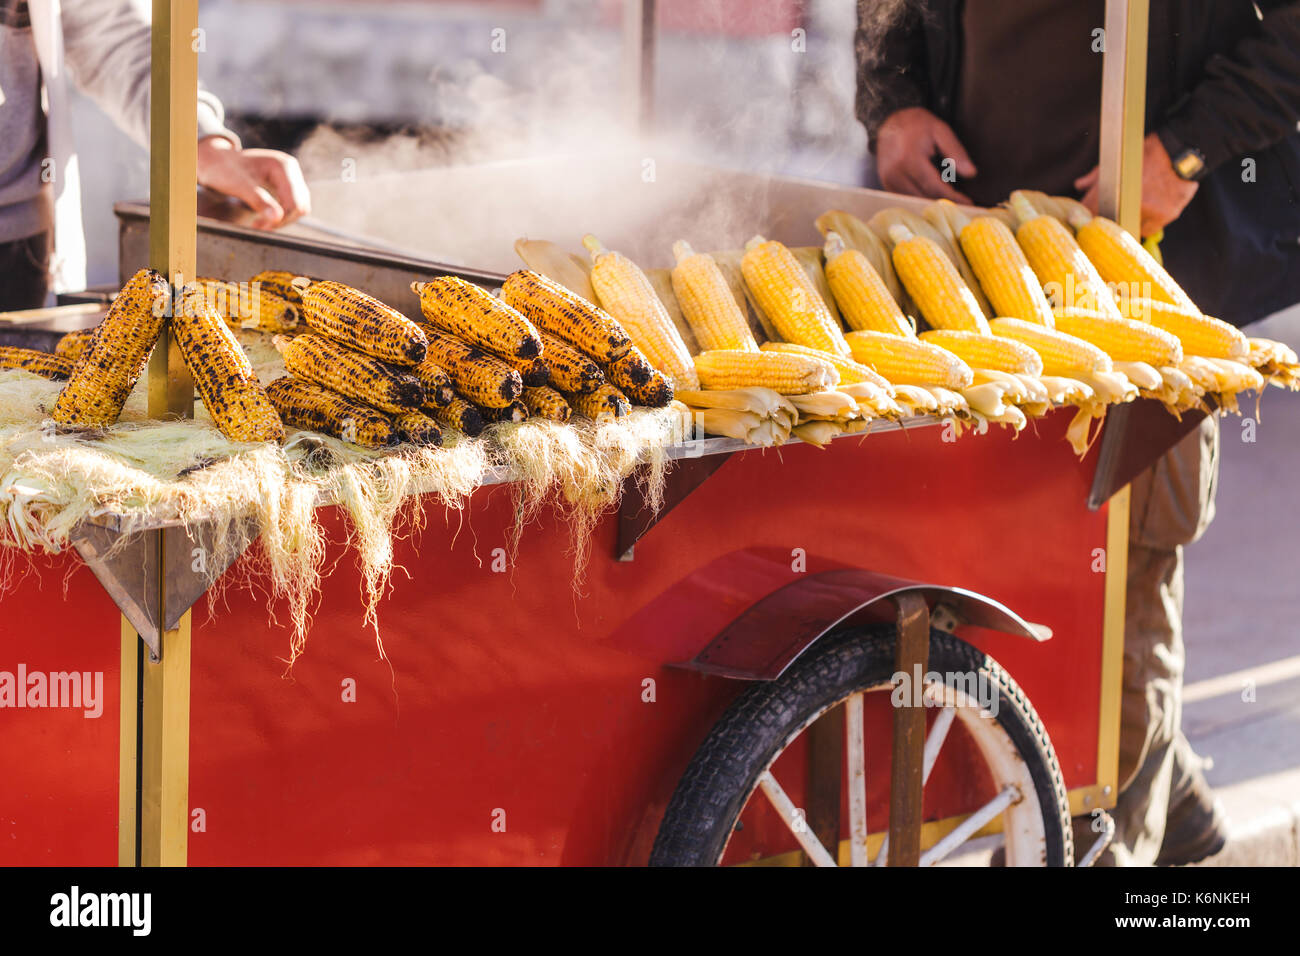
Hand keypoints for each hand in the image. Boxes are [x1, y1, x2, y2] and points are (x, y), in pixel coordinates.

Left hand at [196, 136, 310, 229]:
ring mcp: (291, 177)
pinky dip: (280, 216)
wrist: (216, 161)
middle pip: (300, 206)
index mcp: (283, 165)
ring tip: (259, 223)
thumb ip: (258, 200)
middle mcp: (291, 169)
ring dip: (281, 220)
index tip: (261, 227)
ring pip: (298, 208)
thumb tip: (277, 218)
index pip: (295, 201)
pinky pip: (292, 206)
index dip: (281, 218)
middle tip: (258, 227)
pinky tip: (263, 218)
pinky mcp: (286, 186)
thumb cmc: (224, 169)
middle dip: (281, 220)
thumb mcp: (238, 185)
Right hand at [875, 107, 977, 203]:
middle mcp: (896, 172)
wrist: (890, 122)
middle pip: (924, 197)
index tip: (968, 203)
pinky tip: (932, 197)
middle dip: (944, 202)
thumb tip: (971, 173)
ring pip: (914, 200)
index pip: (934, 186)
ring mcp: (888, 180)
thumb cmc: (917, 125)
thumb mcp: (940, 131)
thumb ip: (955, 151)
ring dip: (931, 203)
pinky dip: (919, 199)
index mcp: (910, 159)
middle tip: (961, 206)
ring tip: (948, 202)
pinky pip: (905, 198)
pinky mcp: (886, 184)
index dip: (952, 197)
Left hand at [1074, 133, 1197, 236]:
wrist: (1176, 150)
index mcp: (1106, 192)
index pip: (1088, 215)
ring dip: (1132, 222)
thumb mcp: (1114, 161)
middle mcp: (1122, 204)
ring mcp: (1143, 211)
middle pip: (1110, 226)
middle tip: (1117, 214)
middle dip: (1110, 223)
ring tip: (1140, 206)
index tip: (1091, 220)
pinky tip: (1154, 209)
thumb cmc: (1142, 155)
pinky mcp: (1162, 216)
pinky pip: (1149, 230)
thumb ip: (1095, 177)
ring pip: (1130, 229)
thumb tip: (1078, 185)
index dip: (1088, 219)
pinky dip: (1149, 223)